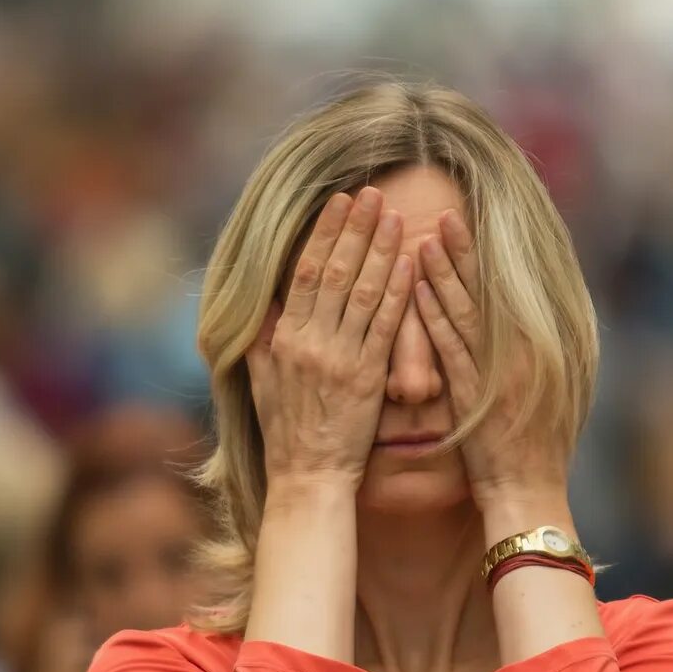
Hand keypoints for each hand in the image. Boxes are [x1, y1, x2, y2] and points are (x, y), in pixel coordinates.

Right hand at [251, 186, 415, 489]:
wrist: (308, 480)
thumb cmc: (286, 434)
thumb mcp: (261, 382)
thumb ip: (263, 339)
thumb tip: (263, 302)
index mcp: (284, 338)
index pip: (304, 272)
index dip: (323, 233)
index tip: (338, 201)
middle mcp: (310, 342)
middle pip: (335, 271)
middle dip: (354, 228)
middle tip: (372, 191)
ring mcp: (339, 358)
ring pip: (362, 292)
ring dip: (380, 249)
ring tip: (395, 214)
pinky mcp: (368, 378)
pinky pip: (385, 327)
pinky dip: (398, 292)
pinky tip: (411, 262)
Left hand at [414, 211, 567, 506]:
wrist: (528, 492)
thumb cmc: (532, 447)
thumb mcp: (542, 393)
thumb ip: (530, 356)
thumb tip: (517, 321)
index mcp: (535, 350)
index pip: (504, 292)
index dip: (480, 257)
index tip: (461, 225)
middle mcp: (520, 353)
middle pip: (487, 291)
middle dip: (463, 251)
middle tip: (441, 214)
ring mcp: (498, 372)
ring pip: (466, 312)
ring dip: (443, 275)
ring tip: (423, 240)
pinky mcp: (477, 393)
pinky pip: (451, 347)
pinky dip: (433, 317)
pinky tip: (415, 292)